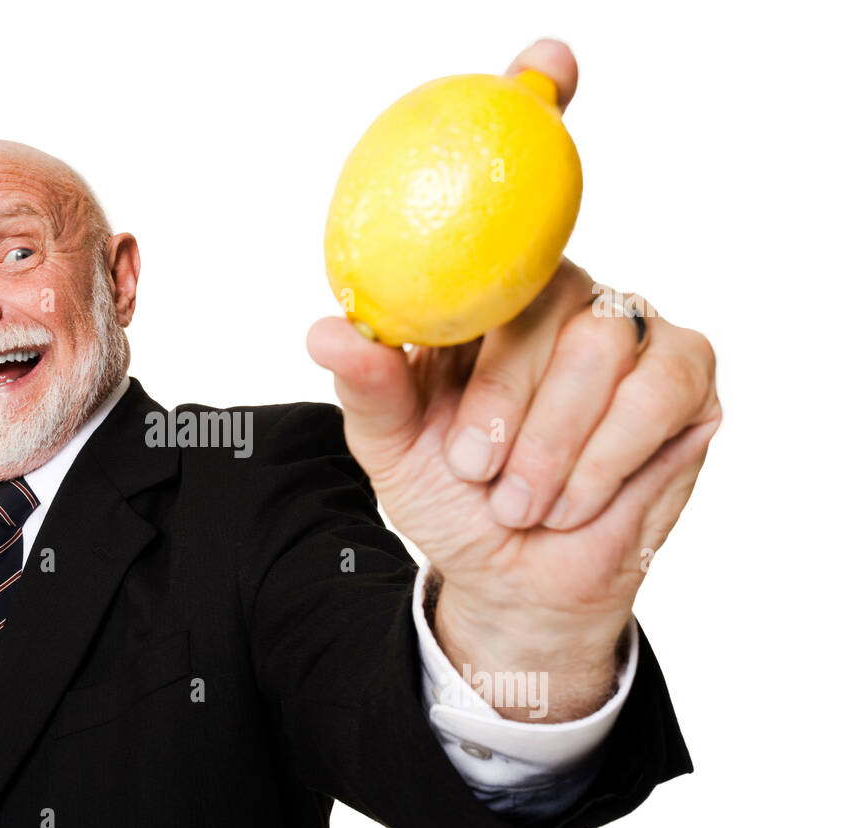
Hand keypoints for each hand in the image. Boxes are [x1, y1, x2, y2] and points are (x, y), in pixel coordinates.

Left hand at [306, 39, 722, 720]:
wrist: (513, 578)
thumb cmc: (451, 497)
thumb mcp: (391, 444)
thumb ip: (372, 383)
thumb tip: (329, 325)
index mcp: (488, 291)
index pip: (517, 187)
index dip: (535, 107)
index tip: (545, 59)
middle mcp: (563, 293)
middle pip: (549, 289)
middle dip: (502, 398)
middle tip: (474, 465)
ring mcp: (631, 330)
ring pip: (603, 343)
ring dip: (549, 441)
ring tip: (517, 496)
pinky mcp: (688, 378)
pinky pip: (659, 390)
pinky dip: (604, 456)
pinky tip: (573, 497)